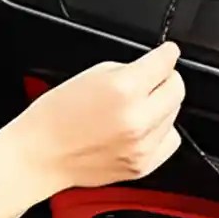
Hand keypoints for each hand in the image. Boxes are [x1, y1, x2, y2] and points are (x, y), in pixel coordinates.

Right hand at [8, 43, 184, 200]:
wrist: (41, 155)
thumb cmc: (57, 115)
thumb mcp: (91, 74)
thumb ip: (129, 69)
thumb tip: (154, 68)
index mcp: (124, 89)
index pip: (166, 63)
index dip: (167, 54)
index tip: (168, 52)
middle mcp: (137, 118)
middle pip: (177, 88)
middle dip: (166, 79)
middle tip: (151, 80)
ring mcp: (143, 145)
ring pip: (175, 114)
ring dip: (161, 106)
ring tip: (136, 108)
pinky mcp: (143, 165)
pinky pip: (170, 140)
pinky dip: (161, 131)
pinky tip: (141, 128)